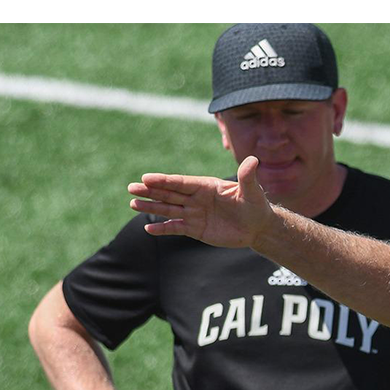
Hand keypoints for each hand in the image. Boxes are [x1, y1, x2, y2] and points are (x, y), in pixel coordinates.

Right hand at [128, 156, 275, 248]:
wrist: (257, 227)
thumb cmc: (255, 205)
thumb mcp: (252, 191)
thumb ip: (247, 177)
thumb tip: (253, 160)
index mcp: (205, 186)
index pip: (181, 182)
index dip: (164, 180)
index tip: (147, 178)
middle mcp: (196, 198)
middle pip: (169, 193)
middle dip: (151, 191)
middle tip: (131, 188)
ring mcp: (194, 213)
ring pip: (169, 209)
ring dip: (151, 207)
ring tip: (133, 204)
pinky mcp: (195, 229)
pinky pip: (176, 227)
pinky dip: (163, 228)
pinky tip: (148, 228)